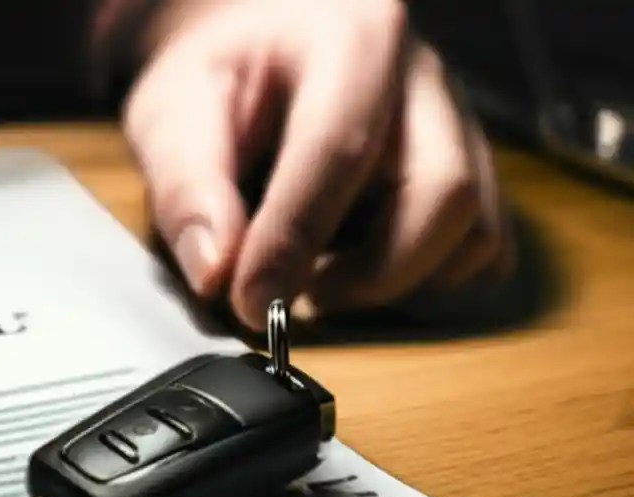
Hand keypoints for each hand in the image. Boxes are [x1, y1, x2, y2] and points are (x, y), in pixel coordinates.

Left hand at [120, 0, 513, 328]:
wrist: (254, 42)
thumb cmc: (218, 72)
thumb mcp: (173, 112)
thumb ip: (188, 188)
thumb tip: (217, 270)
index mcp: (352, 36)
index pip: (340, 148)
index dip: (294, 239)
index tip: (250, 299)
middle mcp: (423, 74)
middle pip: (444, 192)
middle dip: (370, 274)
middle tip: (294, 298)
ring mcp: (458, 120)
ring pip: (476, 229)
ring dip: (402, 284)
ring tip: (323, 280)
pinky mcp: (469, 165)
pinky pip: (484, 245)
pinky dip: (429, 281)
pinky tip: (363, 268)